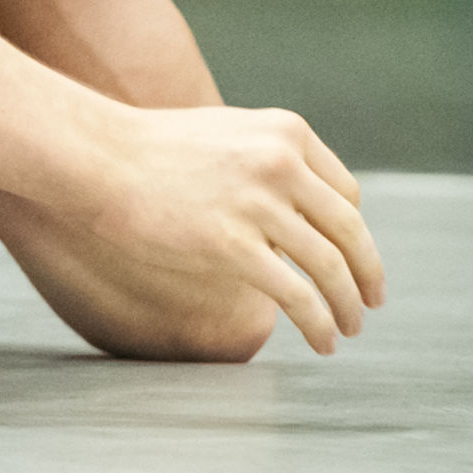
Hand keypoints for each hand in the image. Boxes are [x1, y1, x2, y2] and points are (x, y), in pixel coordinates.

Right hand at [101, 105, 385, 355]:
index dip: (355, 234)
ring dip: (347, 306)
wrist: (101, 157)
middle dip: (367, 273)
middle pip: (349, 229)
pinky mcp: (233, 243)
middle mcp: (282, 161)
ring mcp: (259, 201)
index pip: (345, 193)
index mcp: (285, 131)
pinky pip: (297, 294)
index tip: (355, 261)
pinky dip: (317, 323)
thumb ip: (266, 158)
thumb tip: (291, 203)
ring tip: (347, 332)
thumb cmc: (153, 150)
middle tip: (371, 303)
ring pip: (331, 265)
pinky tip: (321, 341)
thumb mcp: (228, 134)